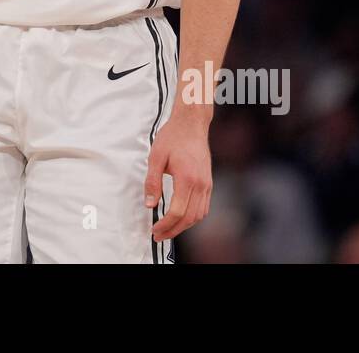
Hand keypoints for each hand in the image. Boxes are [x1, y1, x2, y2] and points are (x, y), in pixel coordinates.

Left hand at [146, 108, 212, 242]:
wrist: (192, 124)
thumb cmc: (174, 137)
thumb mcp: (156, 157)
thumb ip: (152, 182)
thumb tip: (149, 203)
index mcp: (187, 178)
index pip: (177, 211)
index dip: (165, 224)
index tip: (154, 229)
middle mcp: (200, 184)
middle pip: (189, 218)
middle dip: (173, 230)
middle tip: (159, 235)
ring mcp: (207, 184)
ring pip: (199, 215)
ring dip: (184, 226)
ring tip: (168, 230)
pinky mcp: (208, 182)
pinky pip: (204, 207)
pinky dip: (193, 217)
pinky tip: (181, 218)